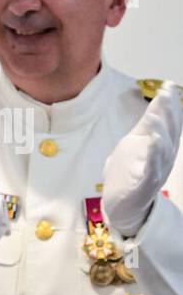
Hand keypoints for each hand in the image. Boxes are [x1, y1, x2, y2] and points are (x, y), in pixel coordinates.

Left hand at [103, 82, 181, 235]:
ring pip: (162, 151)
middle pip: (170, 135)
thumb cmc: (130, 173)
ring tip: (153, 118)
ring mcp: (156, 172)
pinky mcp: (144, 185)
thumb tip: (159, 99)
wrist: (123, 207)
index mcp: (163, 148)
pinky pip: (151, 170)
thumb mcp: (137, 143)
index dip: (170, 106)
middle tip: (164, 97)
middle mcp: (164, 159)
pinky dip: (152, 156)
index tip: (168, 87)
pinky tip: (151, 144)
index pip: (170, 124)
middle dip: (169, 115)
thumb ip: (147, 124)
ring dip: (159, 133)